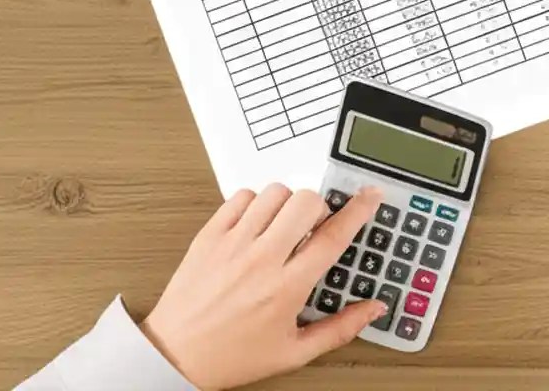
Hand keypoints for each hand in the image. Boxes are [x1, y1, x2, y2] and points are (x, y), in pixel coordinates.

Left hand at [140, 185, 387, 389]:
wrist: (175, 355)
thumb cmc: (231, 356)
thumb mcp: (294, 352)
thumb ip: (341, 329)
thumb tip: (373, 309)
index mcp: (286, 288)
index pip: (332, 236)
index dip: (358, 211)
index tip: (370, 196)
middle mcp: (261, 260)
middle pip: (306, 203)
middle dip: (320, 207)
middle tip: (314, 226)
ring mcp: (232, 244)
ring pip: (275, 193)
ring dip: (287, 203)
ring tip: (283, 226)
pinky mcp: (209, 236)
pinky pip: (240, 197)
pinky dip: (254, 203)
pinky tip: (255, 224)